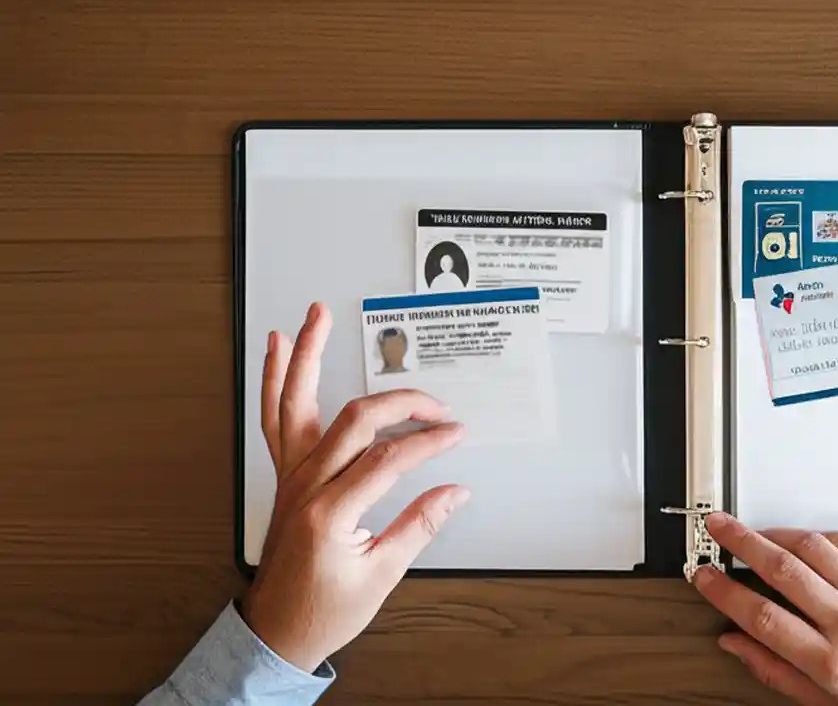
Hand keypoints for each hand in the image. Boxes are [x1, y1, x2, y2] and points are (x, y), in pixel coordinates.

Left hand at [242, 302, 469, 671]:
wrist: (276, 629)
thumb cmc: (323, 609)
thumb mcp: (382, 574)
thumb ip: (419, 525)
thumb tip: (454, 491)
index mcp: (330, 513)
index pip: (388, 460)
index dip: (428, 442)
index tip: (454, 434)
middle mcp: (304, 486)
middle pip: (354, 421)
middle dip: (399, 403)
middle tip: (433, 403)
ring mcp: (289, 476)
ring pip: (295, 402)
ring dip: (305, 355)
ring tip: (315, 316)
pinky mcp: (284, 474)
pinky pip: (276, 417)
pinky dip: (274, 380)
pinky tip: (277, 347)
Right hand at [694, 513, 837, 705]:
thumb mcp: (827, 702)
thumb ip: (774, 671)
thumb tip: (734, 641)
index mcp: (831, 663)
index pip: (762, 618)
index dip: (726, 592)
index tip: (705, 576)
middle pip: (781, 570)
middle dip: (740, 543)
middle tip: (717, 528)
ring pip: (811, 548)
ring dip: (774, 533)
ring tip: (753, 532)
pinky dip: (815, 537)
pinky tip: (799, 539)